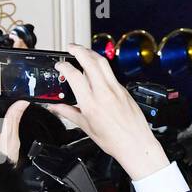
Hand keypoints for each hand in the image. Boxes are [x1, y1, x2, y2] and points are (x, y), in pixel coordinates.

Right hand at [45, 44, 170, 181]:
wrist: (136, 144)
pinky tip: (96, 69)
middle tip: (71, 47)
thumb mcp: (86, 127)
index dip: (64, 67)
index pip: (74, 76)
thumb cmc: (113, 140)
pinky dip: (101, 67)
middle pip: (91, 62)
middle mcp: (105, 93)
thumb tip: (55, 107)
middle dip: (79, 50)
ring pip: (104, 64)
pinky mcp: (124, 90)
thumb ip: (69, 113)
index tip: (59, 65)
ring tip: (83, 51)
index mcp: (91, 103)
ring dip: (92, 54)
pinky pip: (111, 74)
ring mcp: (116, 89)